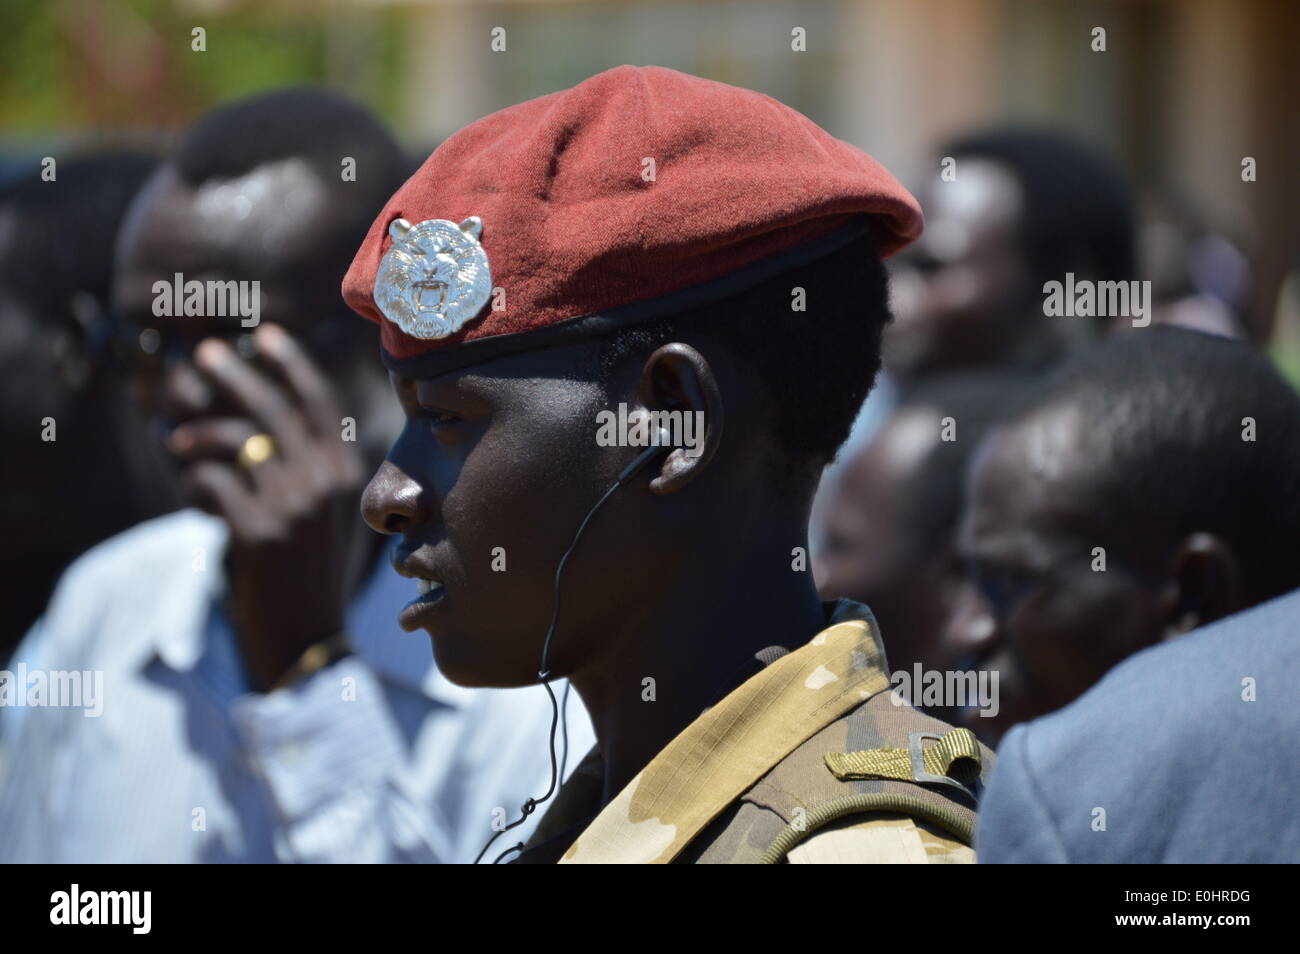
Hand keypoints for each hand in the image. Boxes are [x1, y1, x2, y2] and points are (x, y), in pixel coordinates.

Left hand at [172, 324, 366, 690]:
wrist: (308, 638)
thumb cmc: (308, 573)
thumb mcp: (322, 515)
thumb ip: (305, 470)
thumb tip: (255, 422)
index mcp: (347, 475)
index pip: (321, 402)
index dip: (293, 364)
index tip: (266, 335)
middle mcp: (326, 484)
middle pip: (274, 409)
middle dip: (236, 375)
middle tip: (205, 356)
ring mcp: (294, 507)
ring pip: (237, 441)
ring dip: (198, 433)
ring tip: (174, 437)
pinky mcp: (259, 532)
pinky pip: (213, 483)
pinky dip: (194, 482)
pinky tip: (191, 491)